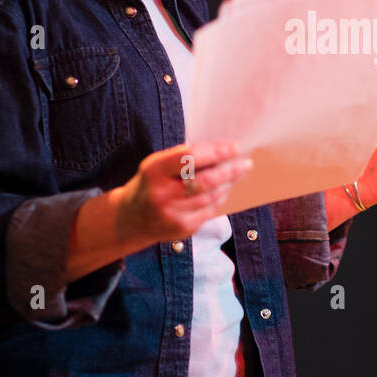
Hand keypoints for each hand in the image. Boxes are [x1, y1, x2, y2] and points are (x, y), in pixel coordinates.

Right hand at [114, 141, 252, 247]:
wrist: (131, 219)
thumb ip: (182, 158)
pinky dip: (220, 198)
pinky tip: (225, 189)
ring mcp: (173, 214)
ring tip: (239, 173)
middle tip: (245, 162)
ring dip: (228, 184)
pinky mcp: (183, 229)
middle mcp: (162, 194)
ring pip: (211, 197)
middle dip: (229, 170)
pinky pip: (210, 211)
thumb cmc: (150, 184)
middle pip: (205, 181)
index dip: (215, 151)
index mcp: (154, 171)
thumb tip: (219, 149)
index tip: (234, 147)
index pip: (190, 158)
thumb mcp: (156, 165)